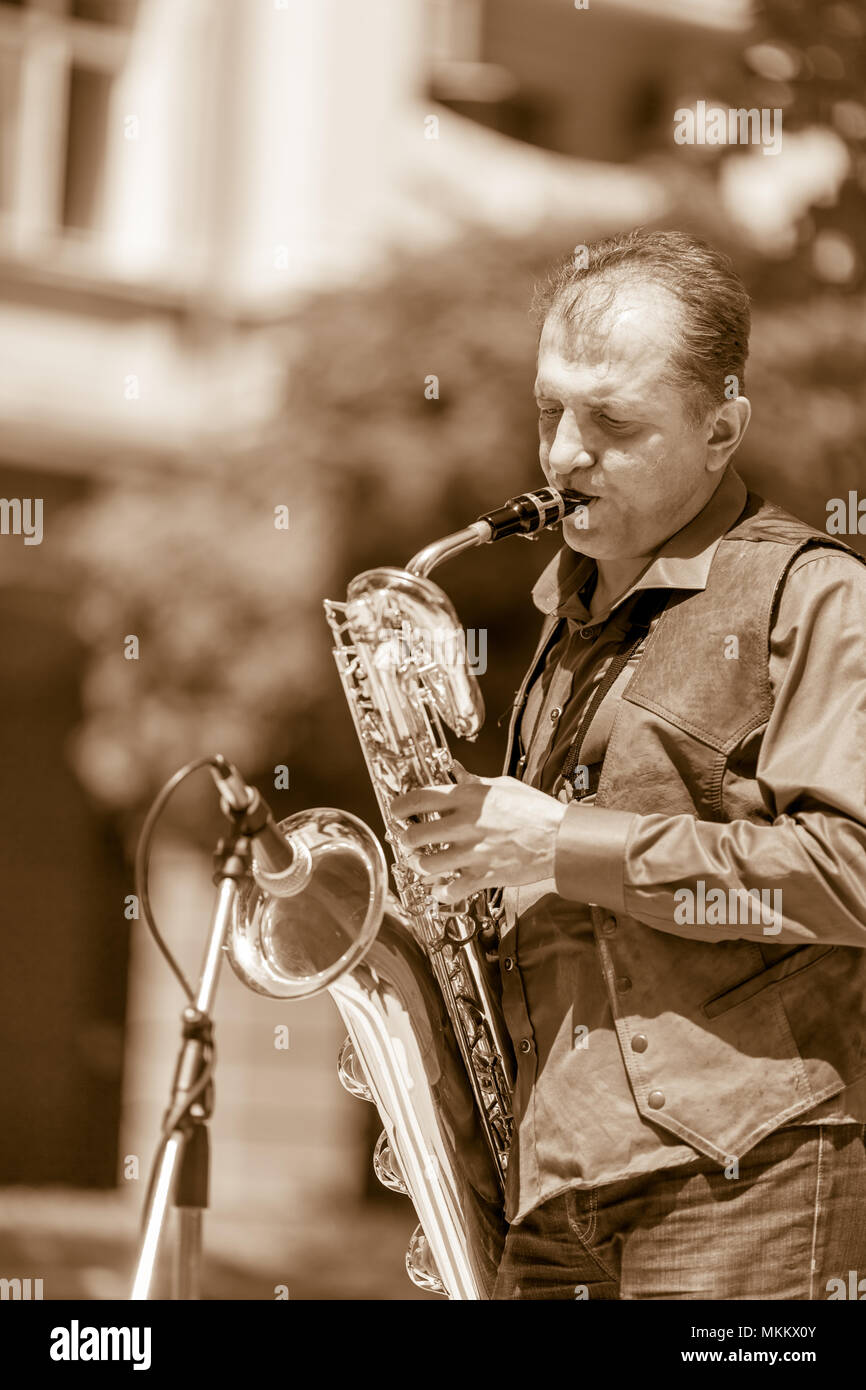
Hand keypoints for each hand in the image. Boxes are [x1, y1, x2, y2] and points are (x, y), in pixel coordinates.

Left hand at [391, 762, 566, 902]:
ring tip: (426, 864)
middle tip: (411, 842)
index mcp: (469, 798)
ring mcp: (474, 852)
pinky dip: (441, 892)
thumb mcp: (504, 786)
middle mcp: (466, 824)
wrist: (561, 838)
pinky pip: (449, 890)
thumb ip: (475, 783)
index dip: (399, 807)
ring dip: (422, 866)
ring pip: (426, 865)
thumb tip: (457, 773)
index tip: (396, 812)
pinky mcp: (484, 875)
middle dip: (408, 840)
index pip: (419, 799)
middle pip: (414, 836)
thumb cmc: (535, 810)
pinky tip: (442, 888)